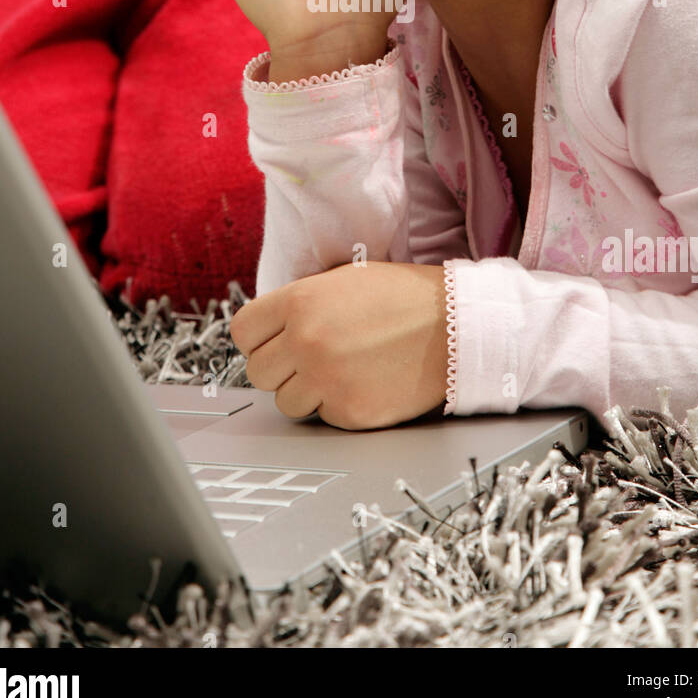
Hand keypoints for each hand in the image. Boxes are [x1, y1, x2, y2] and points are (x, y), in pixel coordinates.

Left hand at [228, 262, 448, 429]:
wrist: (456, 325)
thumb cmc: (402, 298)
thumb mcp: (342, 280)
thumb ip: (299, 302)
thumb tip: (266, 329)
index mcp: (300, 301)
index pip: (242, 332)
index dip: (258, 339)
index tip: (274, 342)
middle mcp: (307, 340)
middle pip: (258, 372)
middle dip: (281, 368)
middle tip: (311, 359)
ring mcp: (327, 379)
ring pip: (285, 402)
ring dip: (307, 391)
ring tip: (340, 371)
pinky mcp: (350, 412)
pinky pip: (322, 418)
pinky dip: (338, 406)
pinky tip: (363, 383)